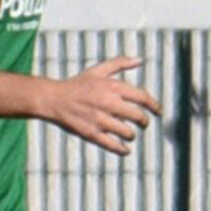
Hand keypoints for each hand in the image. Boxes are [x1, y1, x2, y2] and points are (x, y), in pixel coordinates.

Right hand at [42, 56, 161, 154]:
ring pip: (128, 133)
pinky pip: (113, 146)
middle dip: (144, 122)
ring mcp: (100, 120)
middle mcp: (108, 103)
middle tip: (143, 124)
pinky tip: (126, 150)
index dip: (155, 106)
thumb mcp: (98, 70)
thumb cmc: (77, 84)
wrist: (53, 99)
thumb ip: (120, 63)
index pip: (143, 98)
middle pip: (138, 117)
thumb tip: (140, 60)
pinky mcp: (91, 134)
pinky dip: (122, 150)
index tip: (158, 112)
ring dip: (132, 135)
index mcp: (112, 87)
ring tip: (130, 134)